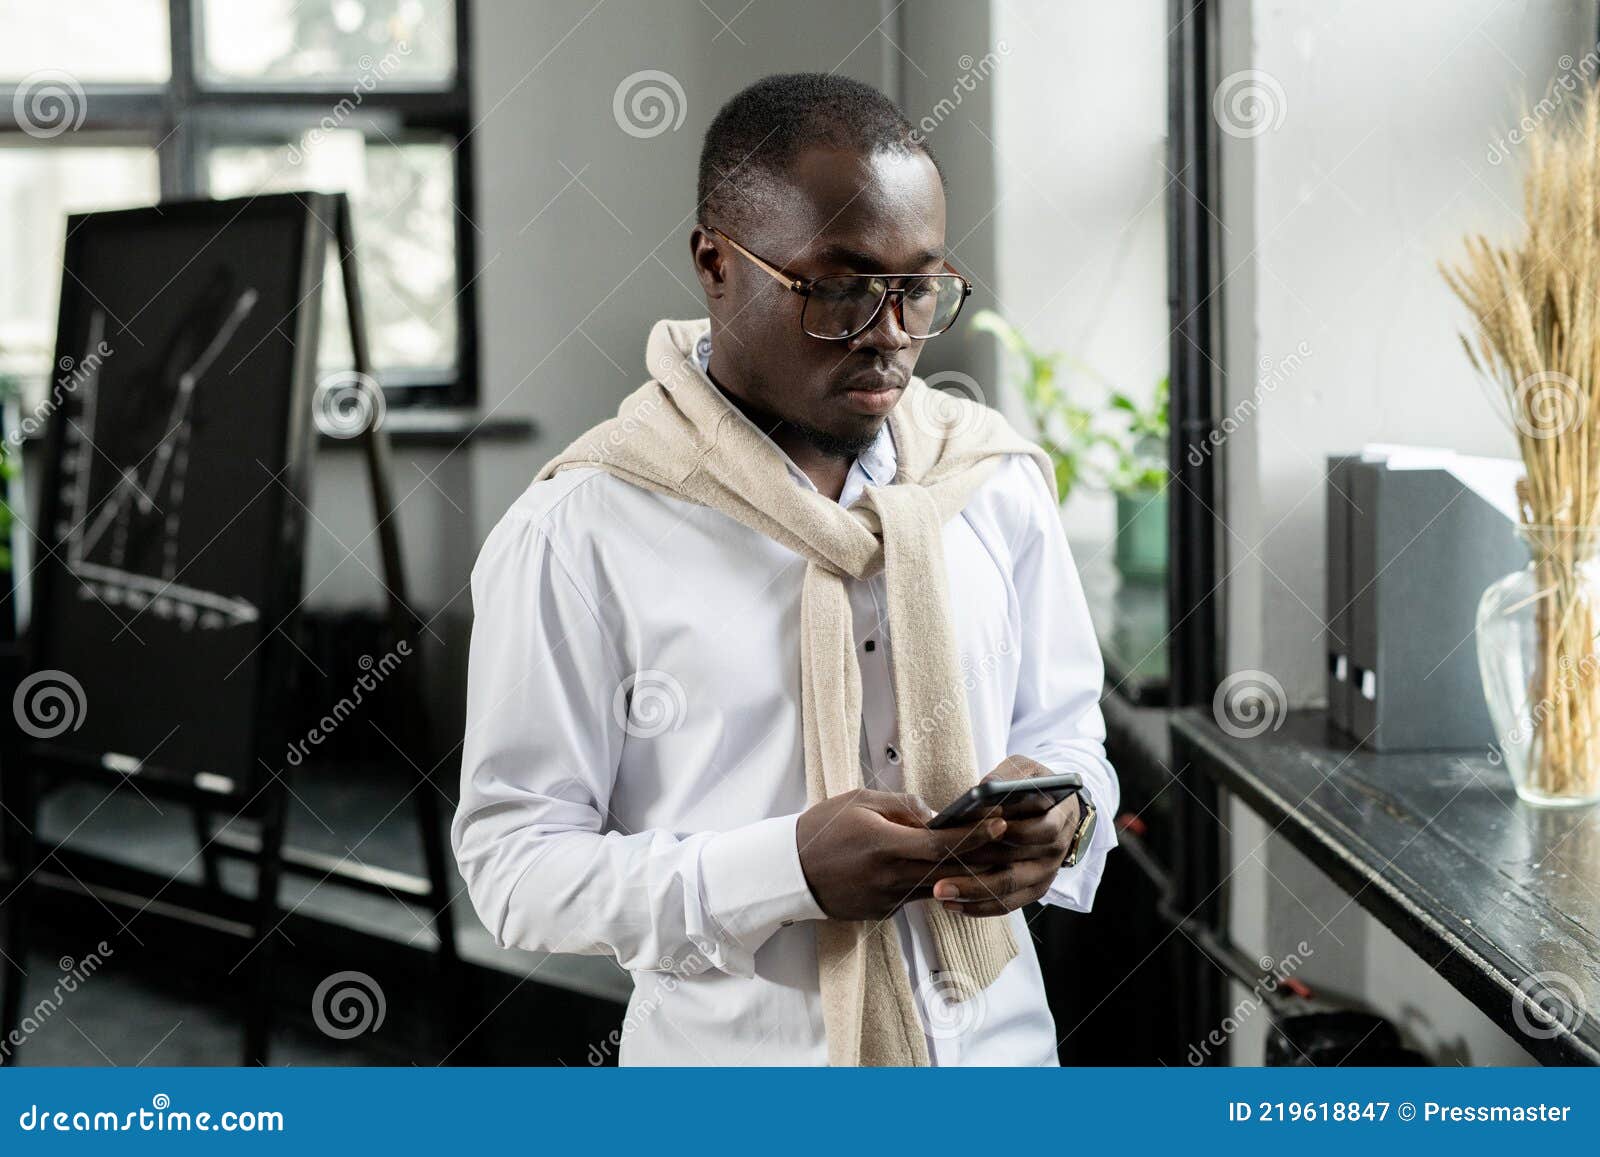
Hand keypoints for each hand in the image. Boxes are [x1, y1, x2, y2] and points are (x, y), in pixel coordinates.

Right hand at [796, 789, 1007, 921]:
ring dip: (965, 873)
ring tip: (986, 854)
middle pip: (951, 872)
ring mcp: (889, 899)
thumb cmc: (822, 829)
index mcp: (885, 846)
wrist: (789, 872)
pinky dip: (936, 882)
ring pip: (940, 888)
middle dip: (984, 857)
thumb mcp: (860, 802)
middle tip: (1010, 842)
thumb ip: (903, 807)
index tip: (1000, 822)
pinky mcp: (885, 912)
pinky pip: (919, 895)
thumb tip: (938, 816)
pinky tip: (945, 869)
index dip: (975, 835)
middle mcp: (891, 878)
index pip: (942, 844)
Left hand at [931, 755, 1080, 916]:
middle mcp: (1055, 850)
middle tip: (938, 874)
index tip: (966, 835)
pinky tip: (952, 905)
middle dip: (976, 872)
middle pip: (1015, 868)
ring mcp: (1046, 872)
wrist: (1055, 807)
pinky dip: (980, 907)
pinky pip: (1008, 904)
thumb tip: (981, 791)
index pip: (1033, 831)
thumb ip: (1006, 775)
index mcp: (1059, 818)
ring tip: (941, 893)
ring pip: (1009, 889)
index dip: (1001, 834)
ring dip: (973, 893)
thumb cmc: (1032, 784)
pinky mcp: (1035, 889)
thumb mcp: (1024, 768)